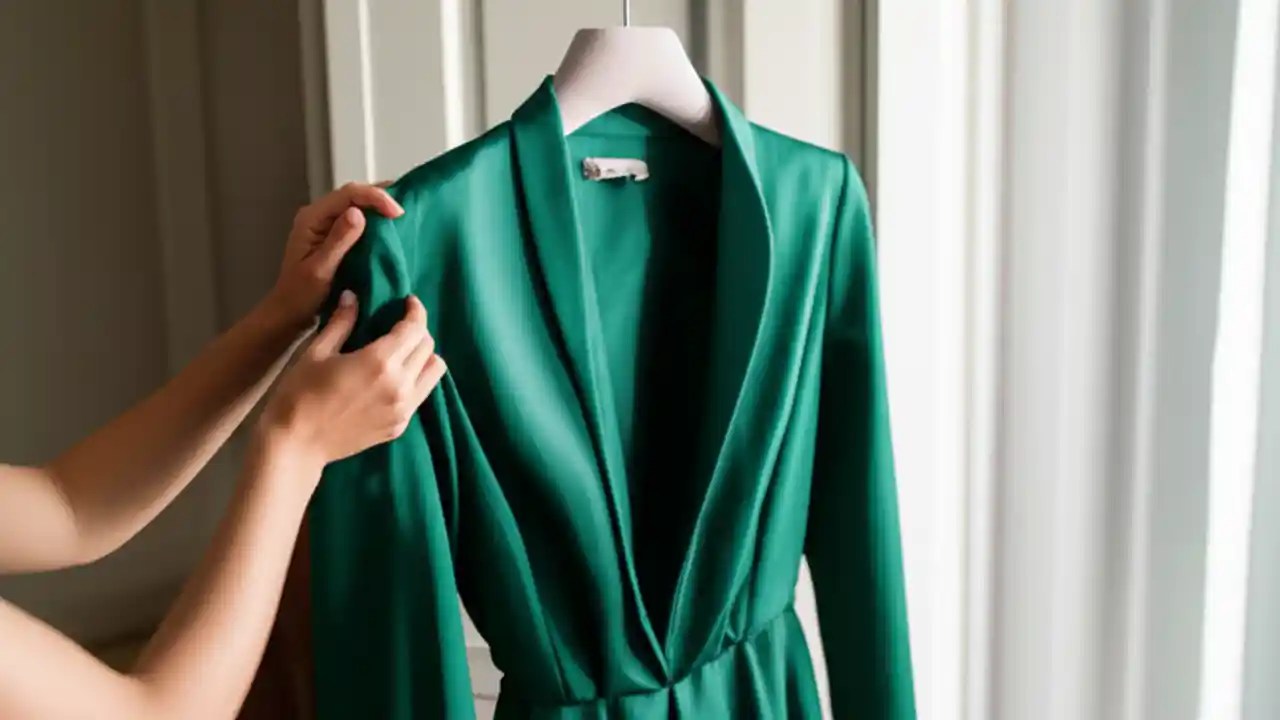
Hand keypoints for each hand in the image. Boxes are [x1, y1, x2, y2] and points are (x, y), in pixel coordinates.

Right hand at [258, 292, 444, 471]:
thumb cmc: (300, 393)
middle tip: (400, 326)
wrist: (297, 444)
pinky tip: (394, 378)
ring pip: (434, 373)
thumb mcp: (317, 352)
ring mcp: (403, 409)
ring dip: (424, 356)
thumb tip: (353, 296)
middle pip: (427, 348)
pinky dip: (416, 380)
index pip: (414, 328)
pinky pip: (421, 395)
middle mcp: (400, 385)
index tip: (409, 301)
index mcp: (380, 361)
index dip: (416, 310)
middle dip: (417, 331)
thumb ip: (342, 322)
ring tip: (404, 352)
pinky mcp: (399, 426)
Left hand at [264, 182, 403, 331]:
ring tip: (402, 213)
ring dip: (379, 205)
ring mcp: (326, 224)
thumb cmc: (301, 296)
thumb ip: (338, 242)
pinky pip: (358, 218)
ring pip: (357, 203)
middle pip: (353, 193)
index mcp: (311, 218)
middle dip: (380, 197)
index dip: (375, 197)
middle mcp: (318, 215)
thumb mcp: (320, 271)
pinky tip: (390, 225)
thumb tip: (358, 213)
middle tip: (405, 210)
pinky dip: (376, 218)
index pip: (347, 195)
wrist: (291, 312)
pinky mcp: (336, 234)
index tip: (398, 213)